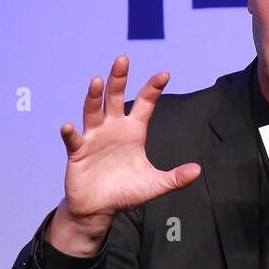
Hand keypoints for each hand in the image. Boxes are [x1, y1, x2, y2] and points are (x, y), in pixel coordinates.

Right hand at [59, 54, 201, 225]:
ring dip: (94, 96)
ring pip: (93, 111)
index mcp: (134, 131)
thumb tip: (198, 171)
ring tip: (97, 81)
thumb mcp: (155, 185)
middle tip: (123, 60)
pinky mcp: (78, 152)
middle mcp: (113, 128)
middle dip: (119, 79)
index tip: (164, 74)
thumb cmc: (126, 192)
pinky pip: (73, 140)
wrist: (100, 209)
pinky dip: (71, 133)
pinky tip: (69, 126)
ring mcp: (94, 137)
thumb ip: (175, 178)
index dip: (153, 89)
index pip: (145, 104)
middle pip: (115, 98)